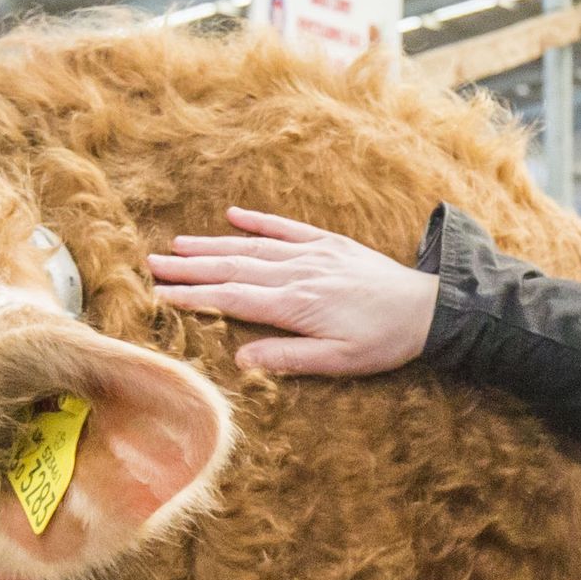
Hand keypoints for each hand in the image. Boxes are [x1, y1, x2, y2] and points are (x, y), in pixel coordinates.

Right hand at [146, 208, 439, 376]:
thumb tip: (241, 359)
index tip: (160, 293)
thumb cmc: (383, 342)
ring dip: (212, 245)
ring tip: (177, 245)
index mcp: (296, 305)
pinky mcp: (329, 244)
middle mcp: (298, 273)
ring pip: (252, 247)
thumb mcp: (338, 362)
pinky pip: (286, 228)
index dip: (193, 296)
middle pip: (232, 269)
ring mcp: (313, 254)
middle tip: (151, 264)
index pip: (232, 299)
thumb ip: (288, 359)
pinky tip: (232, 217)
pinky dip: (257, 222)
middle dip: (189, 267)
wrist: (429, 309)